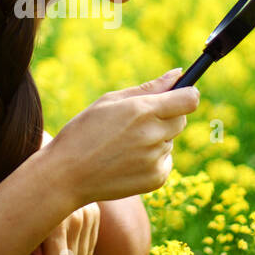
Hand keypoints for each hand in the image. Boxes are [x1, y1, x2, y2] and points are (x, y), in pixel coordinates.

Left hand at [25, 201, 99, 254]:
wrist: (47, 173)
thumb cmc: (25, 205)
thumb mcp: (23, 227)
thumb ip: (30, 251)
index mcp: (57, 223)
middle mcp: (77, 218)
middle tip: (41, 251)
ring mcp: (89, 216)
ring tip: (51, 242)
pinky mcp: (94, 214)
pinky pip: (89, 249)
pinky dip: (76, 247)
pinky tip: (63, 234)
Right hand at [43, 68, 198, 207]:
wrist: (66, 175)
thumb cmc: (84, 132)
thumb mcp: (110, 101)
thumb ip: (149, 88)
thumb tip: (178, 74)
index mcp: (142, 111)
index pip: (189, 99)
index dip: (188, 94)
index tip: (181, 94)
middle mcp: (153, 135)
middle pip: (181, 120)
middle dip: (168, 116)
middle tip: (139, 121)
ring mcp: (156, 160)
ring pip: (169, 141)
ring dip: (156, 139)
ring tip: (124, 144)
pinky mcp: (156, 179)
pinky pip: (165, 161)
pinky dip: (153, 159)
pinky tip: (127, 160)